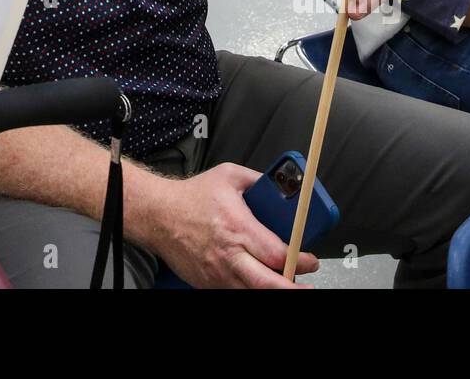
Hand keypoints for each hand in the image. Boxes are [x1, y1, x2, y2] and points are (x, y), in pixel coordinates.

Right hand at [144, 164, 317, 287]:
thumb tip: (282, 187)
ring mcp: (217, 273)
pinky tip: (258, 283)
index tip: (310, 259)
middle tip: (306, 287)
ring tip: (285, 284)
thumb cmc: (191, 197)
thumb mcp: (229, 176)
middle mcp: (229, 255)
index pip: (277, 253)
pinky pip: (234, 293)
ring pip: (252, 293)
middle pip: (268, 284)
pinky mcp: (208, 284)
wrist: (158, 214)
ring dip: (272, 290)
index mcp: (237, 227)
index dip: (300, 260)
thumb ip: (258, 181)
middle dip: (292, 289)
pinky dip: (249, 290)